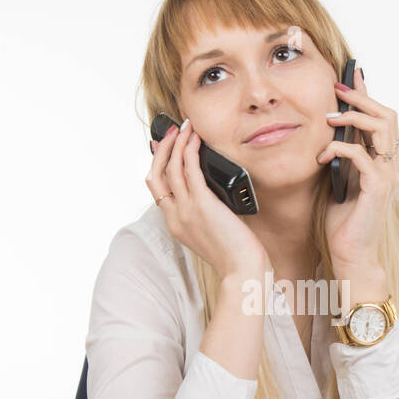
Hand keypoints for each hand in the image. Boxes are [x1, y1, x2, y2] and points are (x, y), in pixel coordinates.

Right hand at [147, 118, 269, 278]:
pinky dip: (190, 151)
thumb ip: (206, 212)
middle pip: (156, 175)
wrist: (242, 270)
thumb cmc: (235, 254)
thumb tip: (212, 189)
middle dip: (162, 149)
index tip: (164, 148)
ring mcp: (186, 211)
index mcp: (176, 224)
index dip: (158, 165)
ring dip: (176, 143)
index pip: (157, 189)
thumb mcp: (213, 231)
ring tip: (185, 128)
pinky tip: (196, 140)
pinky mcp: (202, 204)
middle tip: (171, 131)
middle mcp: (175, 216)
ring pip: (171, 168)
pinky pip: (189, 170)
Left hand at [317, 67, 398, 298]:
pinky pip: (362, 156)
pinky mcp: (377, 188)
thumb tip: (330, 131)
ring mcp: (387, 176)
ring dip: (353, 118)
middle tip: (337, 89)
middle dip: (362, 97)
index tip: (349, 75)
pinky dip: (339, 149)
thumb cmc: (344, 222)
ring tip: (328, 119)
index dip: (368, 94)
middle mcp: (391, 165)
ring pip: (381, 128)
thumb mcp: (340, 180)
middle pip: (388, 116)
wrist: (351, 255)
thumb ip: (342, 157)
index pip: (383, 119)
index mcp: (384, 161)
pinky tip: (322, 157)